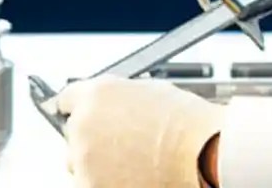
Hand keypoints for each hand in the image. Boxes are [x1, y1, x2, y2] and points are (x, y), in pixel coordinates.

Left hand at [57, 76, 223, 187]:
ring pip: (80, 163)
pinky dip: (105, 182)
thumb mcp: (151, 92)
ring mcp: (84, 160)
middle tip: (123, 145)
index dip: (82, 108)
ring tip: (134, 164)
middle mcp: (83, 125)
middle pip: (74, 133)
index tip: (89, 116)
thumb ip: (121, 98)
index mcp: (96, 95)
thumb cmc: (188, 125)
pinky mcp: (89, 187)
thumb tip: (114, 107)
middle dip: (94, 138)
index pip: (68, 99)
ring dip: (98, 163)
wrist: (204, 156)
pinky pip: (90, 182)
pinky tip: (133, 177)